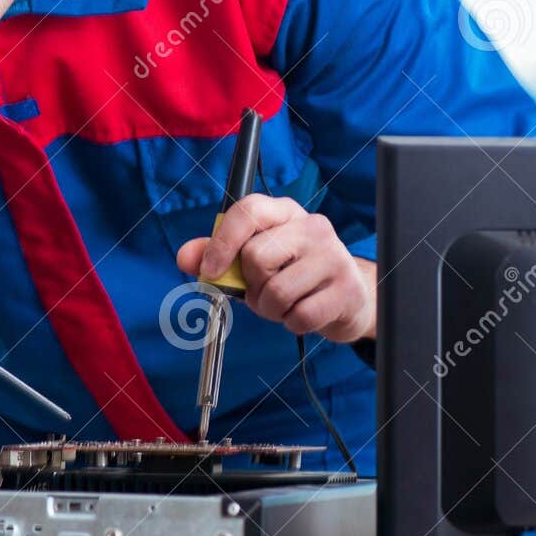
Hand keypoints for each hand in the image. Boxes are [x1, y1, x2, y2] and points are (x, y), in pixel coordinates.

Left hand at [176, 196, 376, 341]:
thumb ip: (218, 256)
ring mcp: (333, 256)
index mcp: (285, 213)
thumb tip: (186, 257)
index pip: (248, 211)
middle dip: (253, 287)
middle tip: (265, 292)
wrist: (349, 296)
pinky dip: (293, 324)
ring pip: (277, 291)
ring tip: (285, 304)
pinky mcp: (346, 288)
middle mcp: (312, 227)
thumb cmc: (294, 276)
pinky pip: (300, 316)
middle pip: (257, 257)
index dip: (223, 242)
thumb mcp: (254, 262)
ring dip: (272, 310)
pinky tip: (303, 314)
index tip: (210, 271)